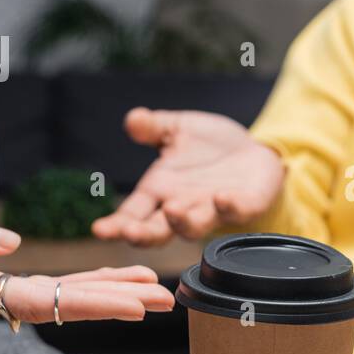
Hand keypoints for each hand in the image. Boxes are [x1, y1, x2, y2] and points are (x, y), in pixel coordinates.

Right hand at [0, 209, 173, 332]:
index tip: (136, 305)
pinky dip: (79, 285)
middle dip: (120, 299)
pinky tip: (110, 282)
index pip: (45, 301)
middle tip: (167, 298)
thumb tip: (14, 241)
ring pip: (60, 297)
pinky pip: (43, 289)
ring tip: (155, 288)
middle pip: (66, 302)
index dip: (94, 303)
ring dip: (108, 291)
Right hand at [91, 108, 284, 244]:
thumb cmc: (209, 146)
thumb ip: (154, 128)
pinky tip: (221, 197)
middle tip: (129, 232)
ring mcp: (212, 210)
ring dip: (182, 223)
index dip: (116, 225)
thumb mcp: (178, 130)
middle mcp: (182, 207)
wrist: (253, 149)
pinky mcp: (244, 205)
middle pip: (157, 231)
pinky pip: (236, 211)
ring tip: (172, 211)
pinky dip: (229, 207)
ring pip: (193, 227)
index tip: (100, 230)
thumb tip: (133, 119)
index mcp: (160, 192)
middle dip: (143, 234)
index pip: (132, 214)